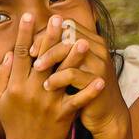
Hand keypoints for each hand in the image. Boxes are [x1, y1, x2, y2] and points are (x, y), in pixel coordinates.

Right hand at [0, 13, 99, 138]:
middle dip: (50, 38)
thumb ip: (3, 76)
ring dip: (73, 59)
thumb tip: (9, 54)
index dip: (24, 34)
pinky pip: (78, 100)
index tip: (29, 16)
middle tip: (59, 19)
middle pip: (43, 59)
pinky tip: (100, 80)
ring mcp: (48, 103)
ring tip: (83, 41)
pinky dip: (89, 91)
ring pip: (62, 76)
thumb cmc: (14, 121)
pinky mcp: (63, 114)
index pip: (20, 54)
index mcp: (15, 85)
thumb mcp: (1, 99)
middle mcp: (31, 91)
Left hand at [30, 15, 125, 136]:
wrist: (107, 113)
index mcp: (92, 41)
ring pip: (71, 49)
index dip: (48, 33)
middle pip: (69, 33)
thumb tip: (30, 42)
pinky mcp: (97, 81)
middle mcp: (98, 48)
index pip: (68, 25)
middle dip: (47, 43)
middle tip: (32, 56)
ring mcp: (99, 63)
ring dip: (50, 58)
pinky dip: (57, 78)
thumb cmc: (84, 87)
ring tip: (36, 69)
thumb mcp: (75, 65)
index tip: (33, 47)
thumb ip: (61, 51)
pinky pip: (72, 74)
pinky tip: (47, 85)